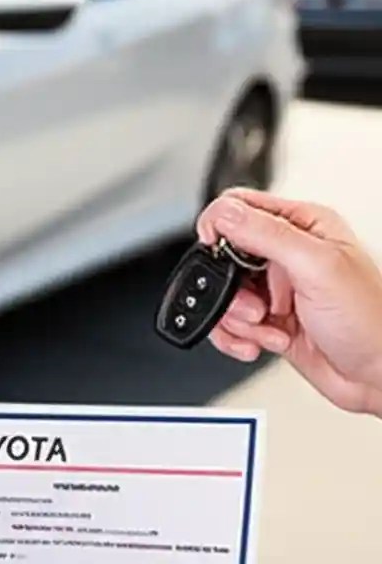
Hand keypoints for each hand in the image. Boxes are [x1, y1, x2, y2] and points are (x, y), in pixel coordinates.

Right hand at [197, 189, 381, 415]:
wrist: (379, 377)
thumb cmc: (372, 321)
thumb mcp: (317, 267)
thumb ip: (266, 235)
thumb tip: (222, 214)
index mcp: (303, 227)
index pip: (240, 207)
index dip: (219, 228)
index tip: (218, 254)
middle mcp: (288, 256)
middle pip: (223, 255)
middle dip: (229, 285)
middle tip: (254, 302)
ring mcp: (276, 290)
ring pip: (223, 293)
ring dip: (238, 317)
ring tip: (268, 325)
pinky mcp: (269, 320)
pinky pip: (229, 323)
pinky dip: (238, 336)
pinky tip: (263, 340)